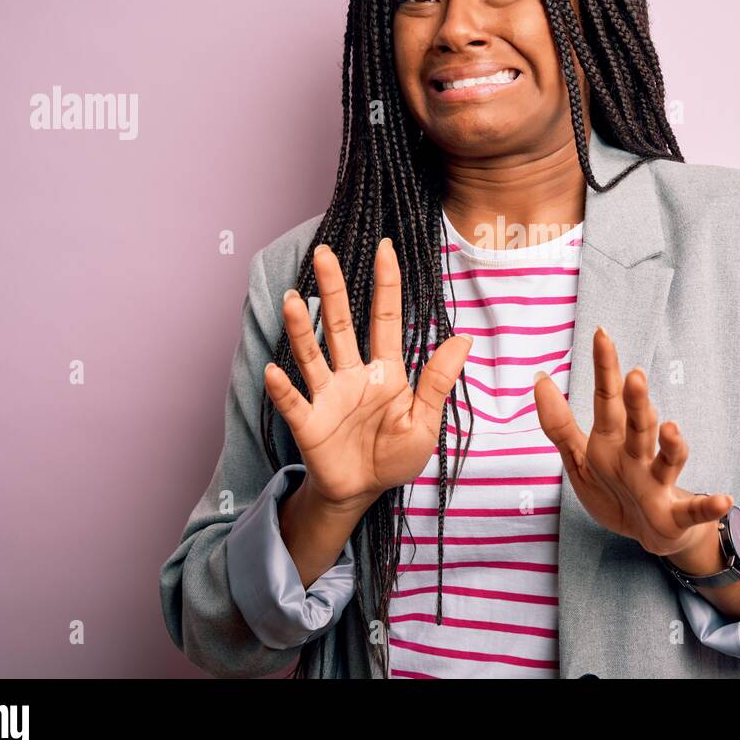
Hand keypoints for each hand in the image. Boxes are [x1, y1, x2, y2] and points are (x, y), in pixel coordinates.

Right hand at [263, 238, 473, 511]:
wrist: (363, 492)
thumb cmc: (394, 455)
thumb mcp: (426, 421)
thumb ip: (439, 381)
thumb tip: (465, 338)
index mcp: (385, 371)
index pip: (385, 318)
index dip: (386, 284)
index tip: (384, 248)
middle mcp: (352, 374)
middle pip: (341, 324)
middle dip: (333, 289)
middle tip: (323, 253)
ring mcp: (327, 396)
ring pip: (313, 354)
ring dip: (302, 327)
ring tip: (293, 299)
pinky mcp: (309, 423)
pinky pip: (294, 402)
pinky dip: (283, 388)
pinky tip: (275, 371)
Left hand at [532, 325, 732, 557]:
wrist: (649, 534)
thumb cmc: (616, 490)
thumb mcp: (580, 460)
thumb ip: (559, 423)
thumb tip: (539, 377)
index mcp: (613, 441)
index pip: (608, 400)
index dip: (605, 369)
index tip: (601, 334)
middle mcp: (639, 456)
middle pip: (639, 425)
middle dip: (638, 403)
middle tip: (635, 376)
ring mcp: (659, 484)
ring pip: (668, 460)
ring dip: (673, 445)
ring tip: (671, 428)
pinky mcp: (674, 515)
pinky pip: (693, 510)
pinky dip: (708, 506)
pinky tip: (722, 499)